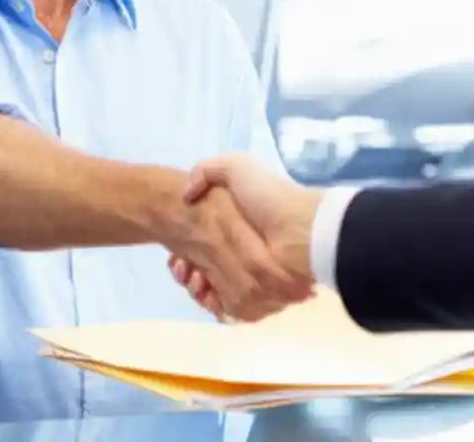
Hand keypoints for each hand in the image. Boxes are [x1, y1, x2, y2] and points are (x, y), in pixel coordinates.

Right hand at [170, 153, 323, 317]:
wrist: (299, 227)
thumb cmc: (268, 197)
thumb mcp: (236, 167)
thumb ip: (207, 171)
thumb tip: (187, 195)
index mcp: (236, 224)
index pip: (200, 241)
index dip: (182, 247)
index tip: (174, 251)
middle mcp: (242, 250)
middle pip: (202, 265)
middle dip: (185, 268)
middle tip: (180, 266)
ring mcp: (249, 273)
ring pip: (211, 287)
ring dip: (195, 285)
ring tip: (192, 278)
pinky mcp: (257, 293)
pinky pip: (228, 305)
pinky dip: (211, 301)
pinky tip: (202, 289)